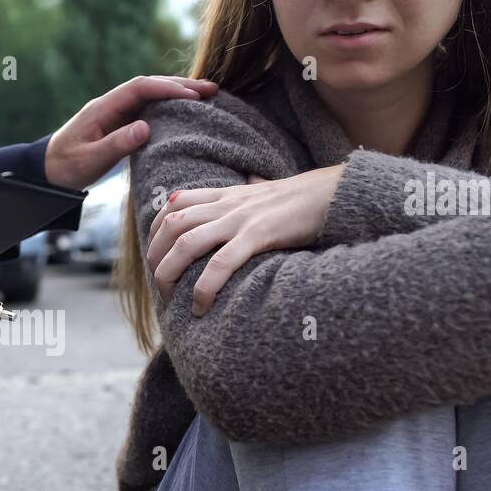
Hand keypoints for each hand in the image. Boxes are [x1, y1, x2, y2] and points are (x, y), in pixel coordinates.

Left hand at [44, 75, 218, 189]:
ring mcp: (116, 113)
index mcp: (102, 108)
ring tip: (207, 97)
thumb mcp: (90, 159)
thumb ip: (116, 144)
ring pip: (151, 96)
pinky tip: (187, 113)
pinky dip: (169, 108)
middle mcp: (111, 105)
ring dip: (178, 94)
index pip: (139, 89)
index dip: (166, 89)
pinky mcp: (120, 124)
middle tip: (211, 90)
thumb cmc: (65, 167)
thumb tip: (146, 127)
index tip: (192, 96)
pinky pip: (148, 110)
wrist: (46, 172)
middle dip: (180, 86)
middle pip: (150, 86)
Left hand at [148, 165, 344, 316]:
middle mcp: (226, 205)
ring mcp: (240, 219)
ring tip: (169, 299)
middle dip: (155, 257)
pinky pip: (220, 263)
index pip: (175, 204)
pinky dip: (204, 287)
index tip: (154, 254)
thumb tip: (248, 183)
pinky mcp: (258, 235)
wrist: (335, 193)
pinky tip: (200, 307)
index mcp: (226, 195)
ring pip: (186, 243)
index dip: (155, 230)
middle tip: (158, 285)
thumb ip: (247, 193)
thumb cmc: (303, 200)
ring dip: (169, 273)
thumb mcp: (266, 193)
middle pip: (171, 225)